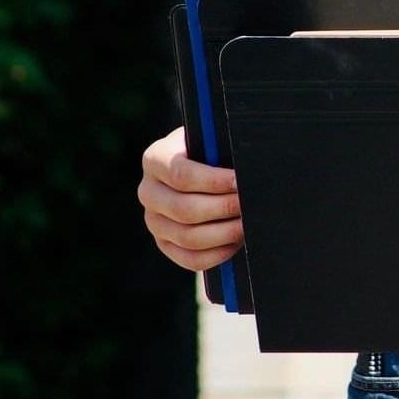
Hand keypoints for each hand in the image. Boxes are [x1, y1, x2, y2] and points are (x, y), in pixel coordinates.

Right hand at [138, 125, 243, 271]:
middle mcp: (148, 192)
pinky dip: (216, 254)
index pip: (181, 174)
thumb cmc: (210, 148)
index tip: (240, 181)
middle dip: (223, 208)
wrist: (198, 165)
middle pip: (185, 209)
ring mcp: (154, 221)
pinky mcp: (164, 243)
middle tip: (250, 204)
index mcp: (155, 159)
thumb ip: (220, 148)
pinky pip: (189, 258)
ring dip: (223, 233)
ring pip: (188, 237)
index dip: (214, 180)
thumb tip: (246, 165)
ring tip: (247, 224)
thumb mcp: (210, 139)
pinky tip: (236, 243)